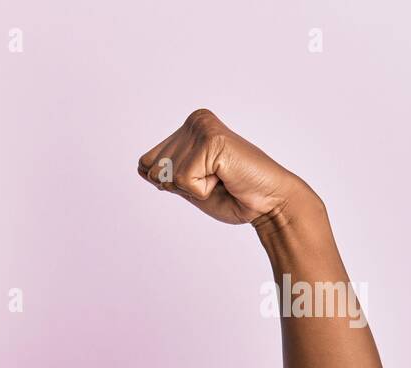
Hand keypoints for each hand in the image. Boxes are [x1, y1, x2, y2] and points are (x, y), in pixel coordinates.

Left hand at [137, 109, 317, 225]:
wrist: (268, 203)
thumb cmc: (232, 196)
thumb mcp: (188, 186)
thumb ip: (166, 173)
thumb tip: (141, 165)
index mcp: (188, 128)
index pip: (146, 164)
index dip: (169, 184)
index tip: (202, 180)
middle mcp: (194, 121)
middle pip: (152, 169)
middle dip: (179, 186)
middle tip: (213, 181)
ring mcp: (202, 128)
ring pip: (166, 175)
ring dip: (193, 188)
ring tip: (221, 178)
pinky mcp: (211, 140)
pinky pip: (183, 180)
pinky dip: (201, 190)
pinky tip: (224, 178)